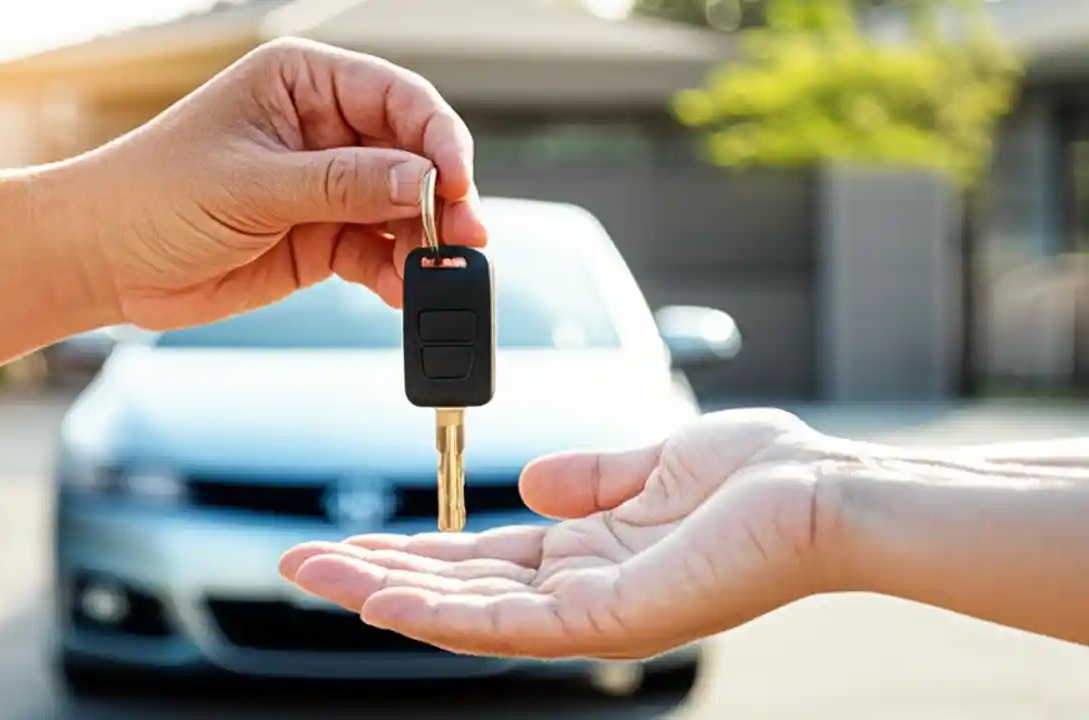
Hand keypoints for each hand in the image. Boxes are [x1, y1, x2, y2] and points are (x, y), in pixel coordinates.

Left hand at [46, 37, 485, 330]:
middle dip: (441, 197)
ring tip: (437, 273)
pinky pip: (377, 252)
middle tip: (464, 237)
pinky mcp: (321, 239)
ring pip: (402, 210)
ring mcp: (326, 188)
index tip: (456, 181)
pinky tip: (403, 290)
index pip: (396, 97)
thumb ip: (344, 185)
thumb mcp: (252, 184)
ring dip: (424, 242)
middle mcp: (323, 129)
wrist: (103, 261)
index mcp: (303, 83)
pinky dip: (395, 273)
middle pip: (411, 156)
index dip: (437, 137)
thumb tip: (426, 183)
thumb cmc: (153, 195)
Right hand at [279, 409, 850, 658]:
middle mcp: (582, 590)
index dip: (413, 553)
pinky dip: (441, 613)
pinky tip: (385, 599)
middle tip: (301, 564)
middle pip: (458, 590)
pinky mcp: (609, 619)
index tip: (352, 542)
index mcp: (590, 553)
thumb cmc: (760, 475)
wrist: (824, 490)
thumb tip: (531, 479)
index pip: (480, 561)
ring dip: (387, 595)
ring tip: (317, 577)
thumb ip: (589, 477)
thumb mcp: (651, 462)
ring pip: (467, 612)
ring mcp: (593, 612)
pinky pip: (508, 622)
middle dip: (377, 577)